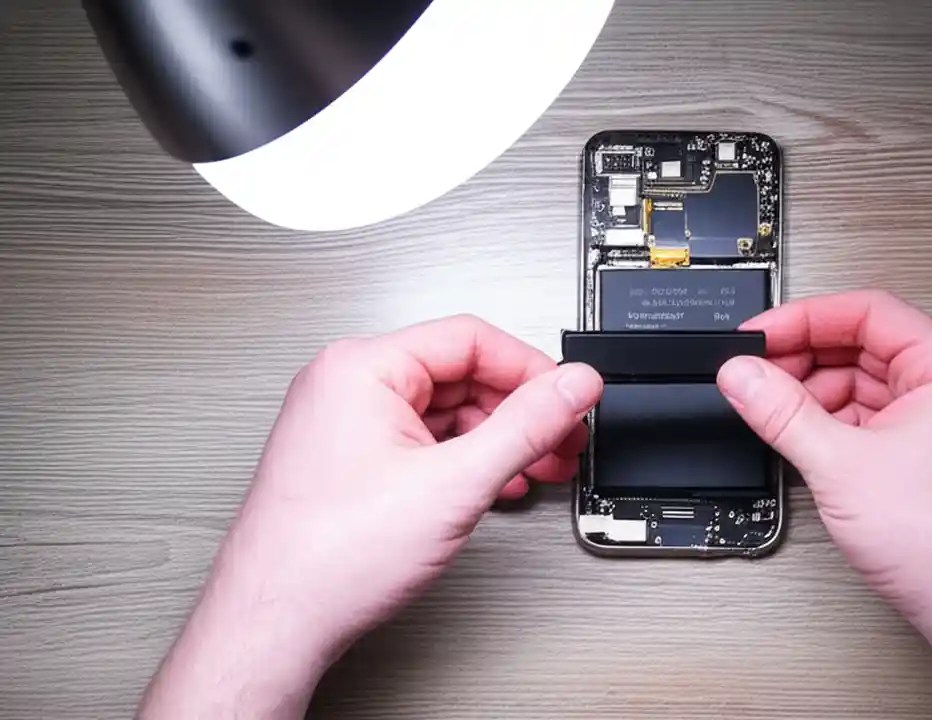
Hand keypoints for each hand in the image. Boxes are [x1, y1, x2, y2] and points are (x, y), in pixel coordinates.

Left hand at [139, 315, 602, 718]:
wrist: (273, 624)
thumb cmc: (329, 557)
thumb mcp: (455, 483)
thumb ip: (526, 427)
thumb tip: (572, 387)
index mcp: (361, 368)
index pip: (470, 339)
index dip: (530, 370)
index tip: (569, 398)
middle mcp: (346, 386)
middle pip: (460, 375)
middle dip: (520, 411)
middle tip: (562, 439)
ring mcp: (344, 424)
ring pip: (445, 412)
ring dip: (497, 440)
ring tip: (537, 468)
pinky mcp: (349, 461)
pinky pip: (422, 442)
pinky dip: (465, 461)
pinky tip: (492, 486)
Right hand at [717, 291, 931, 719]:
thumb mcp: (840, 465)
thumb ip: (780, 411)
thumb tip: (742, 374)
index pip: (867, 312)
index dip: (803, 319)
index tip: (758, 336)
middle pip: (867, 347)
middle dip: (806, 362)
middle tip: (754, 378)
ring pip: (870, 384)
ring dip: (819, 397)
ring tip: (774, 416)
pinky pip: (882, 416)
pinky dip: (841, 425)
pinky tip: (808, 439)